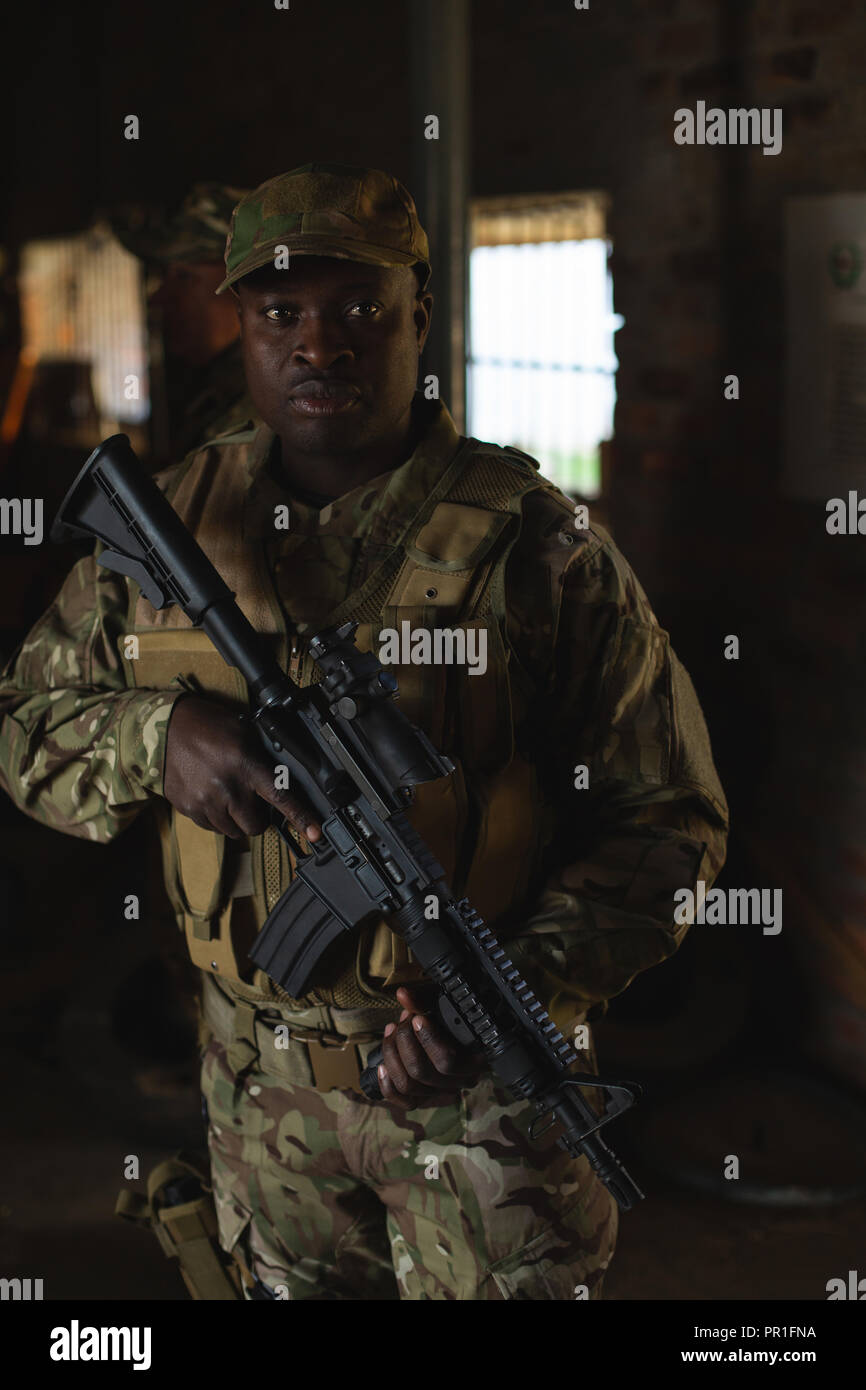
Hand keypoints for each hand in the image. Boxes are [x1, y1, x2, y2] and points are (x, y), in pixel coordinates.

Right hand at [163, 695, 321, 841]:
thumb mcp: (243, 733)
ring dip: (237, 820)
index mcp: (245, 765)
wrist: (164, 728)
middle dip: (258, 818)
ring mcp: (205, 802)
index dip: (300, 817)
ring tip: (229, 797)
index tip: (315, 833)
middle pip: (255, 825)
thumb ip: (261, 760)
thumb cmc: (207, 725)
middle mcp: (226, 788)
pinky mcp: (188, 809)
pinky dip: (217, 819)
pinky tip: (212, 798)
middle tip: (252, 801)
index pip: (280, 796)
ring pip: (233, 831)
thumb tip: (280, 782)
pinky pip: (211, 828)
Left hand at [376, 984, 486, 1108]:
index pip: (447, 1061)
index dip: (427, 1039)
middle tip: (402, 1020)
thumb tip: (403, 995)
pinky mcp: (424, 1099)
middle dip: (404, 1042)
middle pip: (422, 1072)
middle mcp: (458, 1082)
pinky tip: (381, 1066)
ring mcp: (440, 1092)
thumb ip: (425, 999)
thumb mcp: (443, 1003)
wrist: (454, 1032)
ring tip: (391, 1030)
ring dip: (392, 1055)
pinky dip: (387, 1086)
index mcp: (473, 1061)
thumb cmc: (453, 1016)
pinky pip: (402, 1102)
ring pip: (408, 1085)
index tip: (416, 1018)